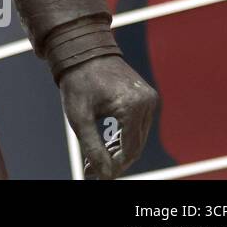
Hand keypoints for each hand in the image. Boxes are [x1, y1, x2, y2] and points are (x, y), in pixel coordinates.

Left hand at [59, 55, 157, 179]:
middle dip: (115, 161)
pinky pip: (138, 125)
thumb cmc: (77, 81)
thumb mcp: (79, 117)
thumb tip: (103, 175)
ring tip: (95, 160)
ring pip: (138, 137)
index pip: (130, 149)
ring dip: (119, 150)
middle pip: (136, 145)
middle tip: (92, 170)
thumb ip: (92, 147)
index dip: (115, 167)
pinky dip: (124, 137)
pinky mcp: (147, 96)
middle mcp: (147, 102)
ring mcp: (150, 98)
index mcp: (132, 106)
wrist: (82, 50)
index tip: (98, 176)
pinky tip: (107, 144)